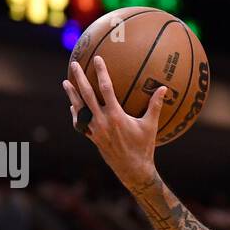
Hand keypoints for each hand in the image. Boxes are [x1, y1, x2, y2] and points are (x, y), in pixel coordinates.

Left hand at [63, 56, 166, 189]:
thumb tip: (164, 89)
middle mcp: (102, 121)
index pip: (106, 89)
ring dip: (72, 95)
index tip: (98, 59)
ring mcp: (95, 130)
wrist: (132, 170)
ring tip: (65, 83)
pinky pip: (80, 123)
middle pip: (87, 95)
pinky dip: (76, 113)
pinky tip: (73, 106)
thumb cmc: (144, 147)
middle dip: (80, 79)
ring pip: (79, 109)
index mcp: (116, 116)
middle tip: (74, 65)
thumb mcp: (151, 126)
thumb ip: (155, 106)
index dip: (101, 73)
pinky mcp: (92, 138)